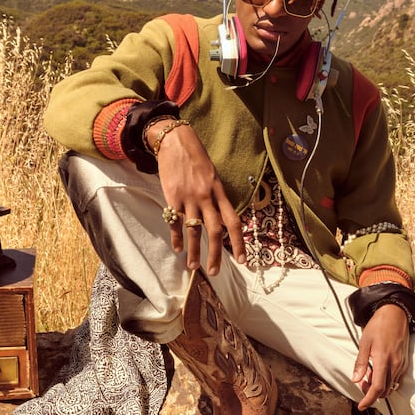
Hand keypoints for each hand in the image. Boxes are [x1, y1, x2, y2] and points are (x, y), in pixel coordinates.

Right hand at [154, 120, 245, 274]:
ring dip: (194, 251)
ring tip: (193, 267)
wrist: (175, 141)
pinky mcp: (172, 196)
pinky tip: (177, 248)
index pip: (233, 221)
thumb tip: (221, 219)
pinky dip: (176, 237)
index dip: (239, 242)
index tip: (242, 260)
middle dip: (216, 254)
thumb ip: (217, 197)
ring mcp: (188, 198)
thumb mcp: (213, 175)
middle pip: (215, 231)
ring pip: (194, 230)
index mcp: (219, 192)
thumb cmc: (196, 158)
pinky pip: (175, 221)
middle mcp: (206, 197)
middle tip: (214, 272)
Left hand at [352, 304, 409, 409]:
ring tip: (369, 375)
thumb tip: (355, 380)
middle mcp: (395, 365)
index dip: (368, 400)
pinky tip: (380, 372)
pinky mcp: (406, 363)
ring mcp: (402, 364)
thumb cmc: (378, 326)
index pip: (377, 388)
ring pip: (391, 387)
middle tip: (362, 383)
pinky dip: (387, 382)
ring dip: (380, 387)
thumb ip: (360, 363)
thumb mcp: (364, 342)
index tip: (361, 406)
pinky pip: (397, 380)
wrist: (395, 314)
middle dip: (372, 393)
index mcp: (383, 360)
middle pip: (385, 391)